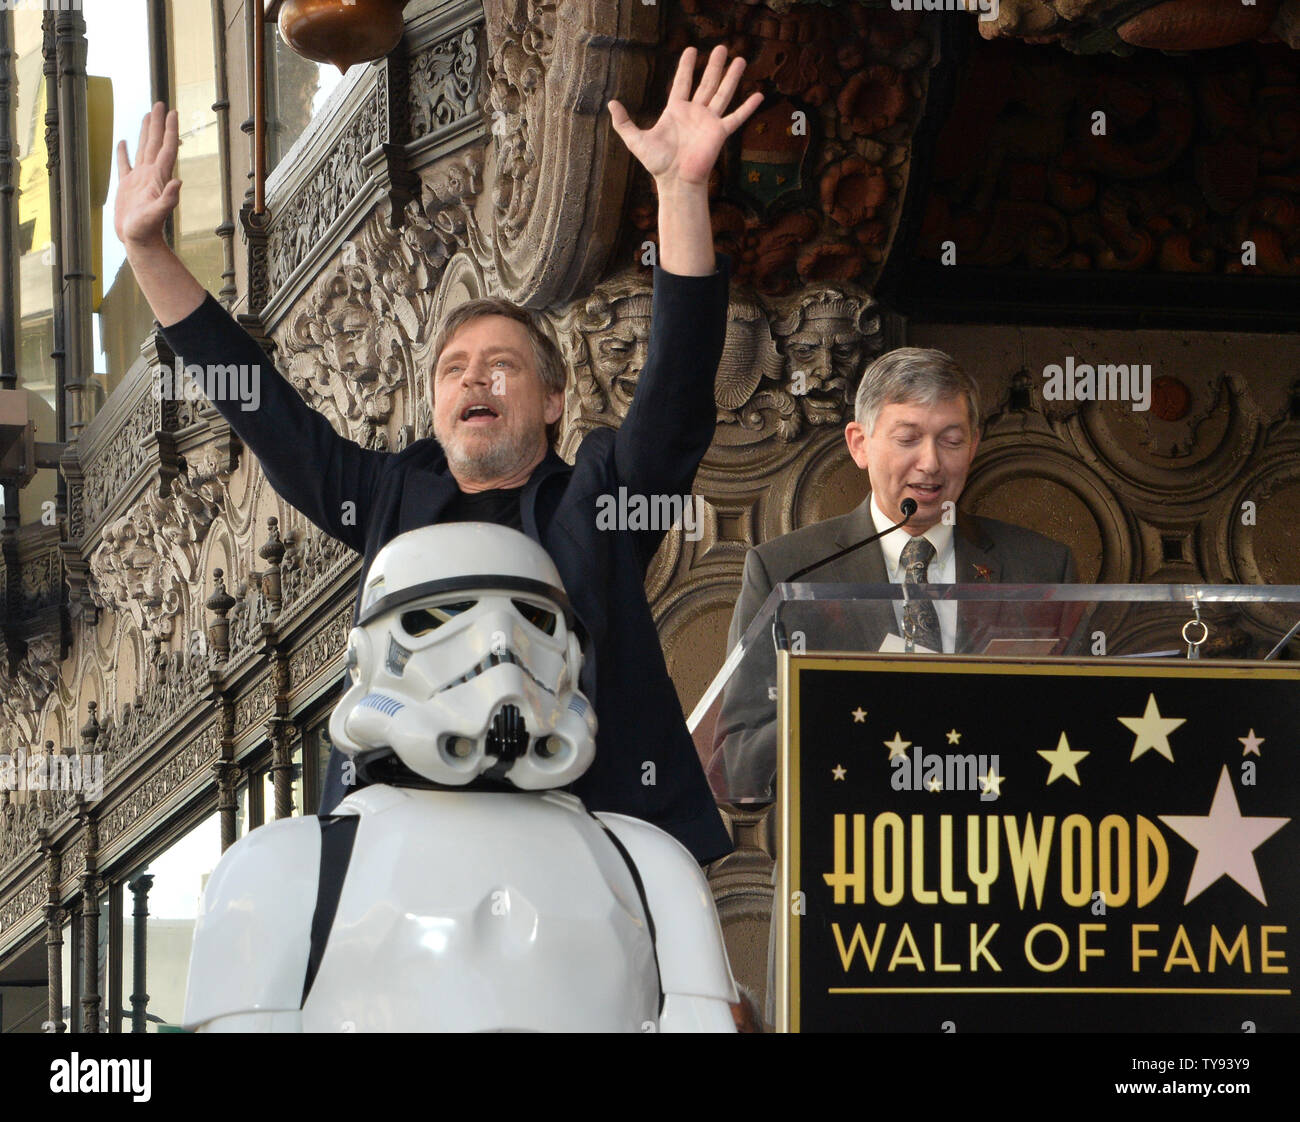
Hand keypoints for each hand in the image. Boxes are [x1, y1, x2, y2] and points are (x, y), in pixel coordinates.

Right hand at [114, 102, 180, 249]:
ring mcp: (139, 179)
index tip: (172, 112)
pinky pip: (124, 164)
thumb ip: (168, 199)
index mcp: (158, 177)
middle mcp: (150, 175)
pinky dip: (124, 152)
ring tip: (148, 115)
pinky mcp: (127, 186)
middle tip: (161, 104)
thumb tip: (177, 183)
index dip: (169, 129)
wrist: (138, 241)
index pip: (166, 148)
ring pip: (143, 149)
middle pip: (155, 143)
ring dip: (146, 132)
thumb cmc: (146, 230)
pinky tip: (124, 141)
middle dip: (158, 123)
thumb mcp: (157, 215)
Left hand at [608, 45, 761, 190]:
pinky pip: (736, 117)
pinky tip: (759, 95)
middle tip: (722, 47)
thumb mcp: (635, 139)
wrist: (675, 182)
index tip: (690, 50)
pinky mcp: (720, 133)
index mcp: (676, 110)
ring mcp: (709, 122)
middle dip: (714, 65)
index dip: (686, 66)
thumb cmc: (657, 163)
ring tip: (740, 59)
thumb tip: (611, 104)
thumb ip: (624, 121)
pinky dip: (748, 107)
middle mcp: (694, 113)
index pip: (682, 82)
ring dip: (732, 77)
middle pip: (707, 83)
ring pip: (723, 93)